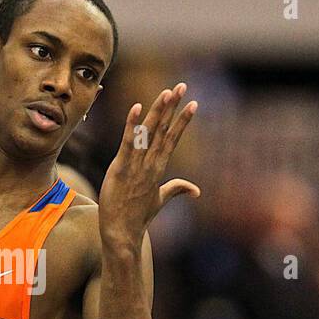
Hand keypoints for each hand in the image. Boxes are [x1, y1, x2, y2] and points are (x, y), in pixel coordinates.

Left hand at [98, 83, 199, 249]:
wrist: (122, 233)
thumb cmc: (137, 216)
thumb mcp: (159, 200)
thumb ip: (176, 189)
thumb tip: (196, 191)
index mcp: (159, 168)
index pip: (173, 139)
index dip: (182, 120)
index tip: (192, 102)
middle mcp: (151, 164)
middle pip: (164, 130)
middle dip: (173, 107)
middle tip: (181, 86)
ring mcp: (137, 166)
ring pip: (149, 133)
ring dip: (158, 111)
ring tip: (167, 92)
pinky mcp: (121, 168)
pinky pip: (128, 143)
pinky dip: (132, 125)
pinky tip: (137, 108)